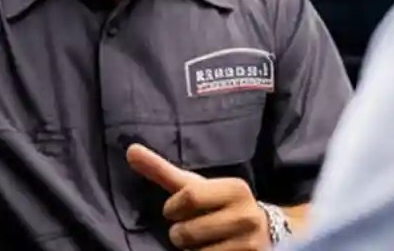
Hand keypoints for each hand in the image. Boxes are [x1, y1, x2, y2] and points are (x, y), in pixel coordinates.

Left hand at [127, 143, 269, 250]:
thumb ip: (162, 170)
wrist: (263, 232)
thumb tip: (130, 150)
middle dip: (178, 233)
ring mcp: (249, 243)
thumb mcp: (196, 187)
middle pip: (187, 231)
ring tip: (201, 242)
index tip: (176, 209)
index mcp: (235, 189)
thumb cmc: (219, 205)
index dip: (173, 207)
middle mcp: (247, 215)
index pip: (189, 196)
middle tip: (189, 229)